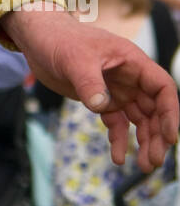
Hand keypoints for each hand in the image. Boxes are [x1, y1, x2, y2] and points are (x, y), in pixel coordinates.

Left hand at [0, 6, 178, 170]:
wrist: (38, 39)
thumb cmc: (59, 39)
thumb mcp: (74, 58)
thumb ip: (89, 82)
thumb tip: (101, 106)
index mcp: (132, 61)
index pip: (162, 88)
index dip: (170, 113)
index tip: (169, 137)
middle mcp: (129, 77)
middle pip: (154, 109)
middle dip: (157, 135)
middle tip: (153, 161)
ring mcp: (116, 89)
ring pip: (139, 119)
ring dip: (143, 141)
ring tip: (143, 166)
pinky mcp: (100, 99)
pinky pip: (116, 122)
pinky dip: (118, 140)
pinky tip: (117, 158)